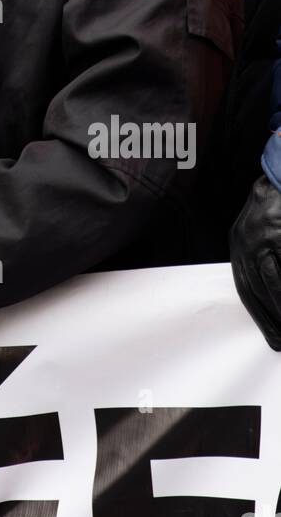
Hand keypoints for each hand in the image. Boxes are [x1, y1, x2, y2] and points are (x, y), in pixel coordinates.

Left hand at [231, 175, 280, 349]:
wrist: (279, 178)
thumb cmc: (272, 211)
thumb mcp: (254, 235)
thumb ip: (258, 264)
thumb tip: (269, 301)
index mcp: (238, 245)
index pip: (246, 290)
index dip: (259, 317)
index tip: (272, 338)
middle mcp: (247, 242)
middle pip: (259, 290)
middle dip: (273, 318)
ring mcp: (266, 237)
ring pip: (275, 282)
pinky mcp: (279, 233)